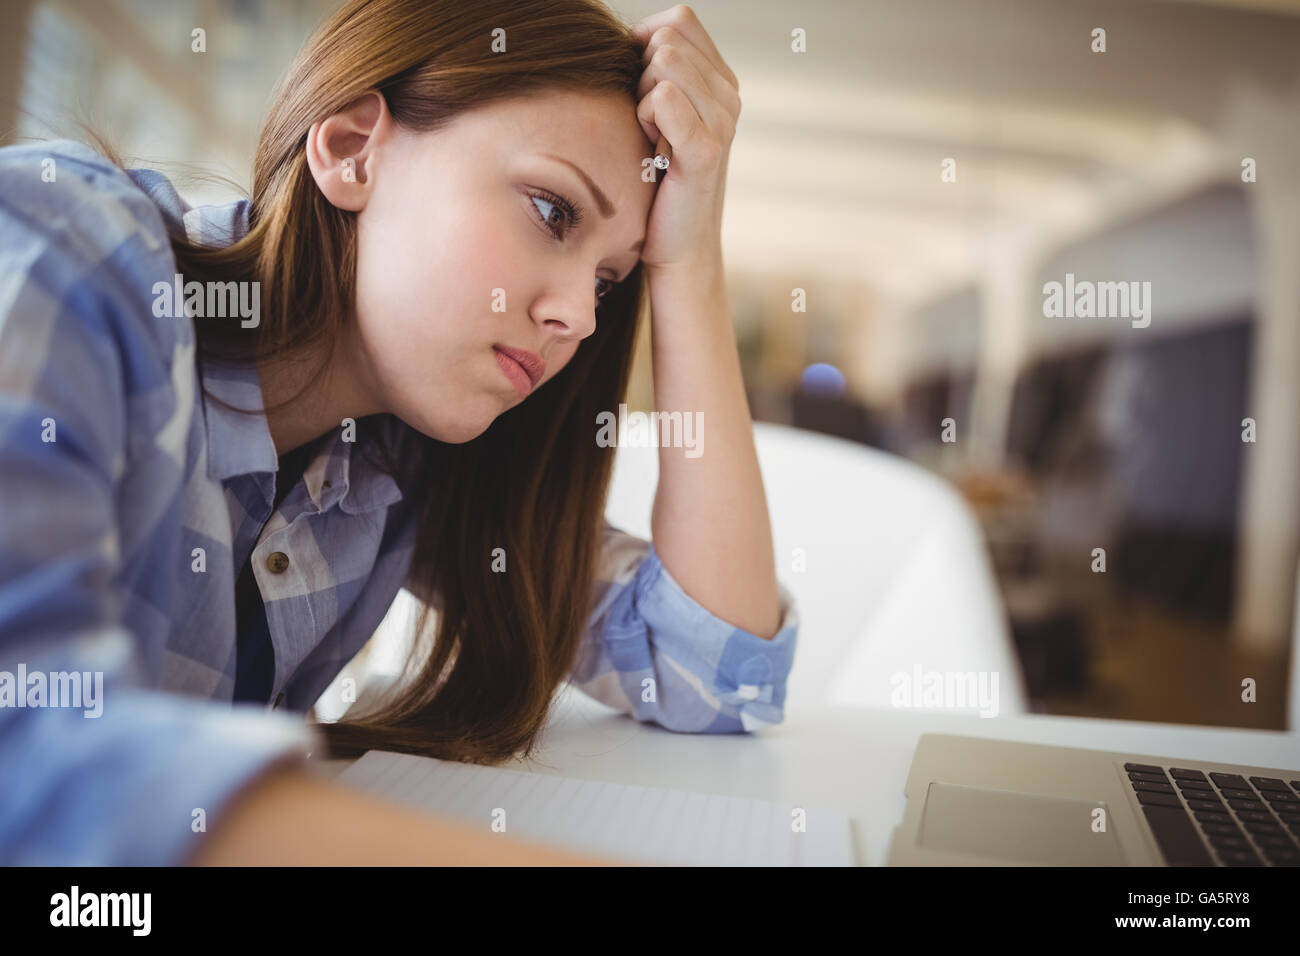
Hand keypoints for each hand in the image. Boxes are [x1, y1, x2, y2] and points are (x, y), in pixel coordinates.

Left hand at [632, 5, 740, 275]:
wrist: (678, 247)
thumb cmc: (658, 182)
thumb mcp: (658, 117)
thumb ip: (653, 73)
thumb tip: (629, 38)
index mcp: (720, 81)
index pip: (679, 22)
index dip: (646, 46)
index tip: (642, 94)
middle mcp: (729, 95)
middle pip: (667, 41)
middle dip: (641, 77)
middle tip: (648, 127)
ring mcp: (724, 121)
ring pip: (662, 64)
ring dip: (640, 101)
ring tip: (653, 141)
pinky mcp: (706, 149)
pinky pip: (665, 99)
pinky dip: (647, 118)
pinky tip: (654, 151)